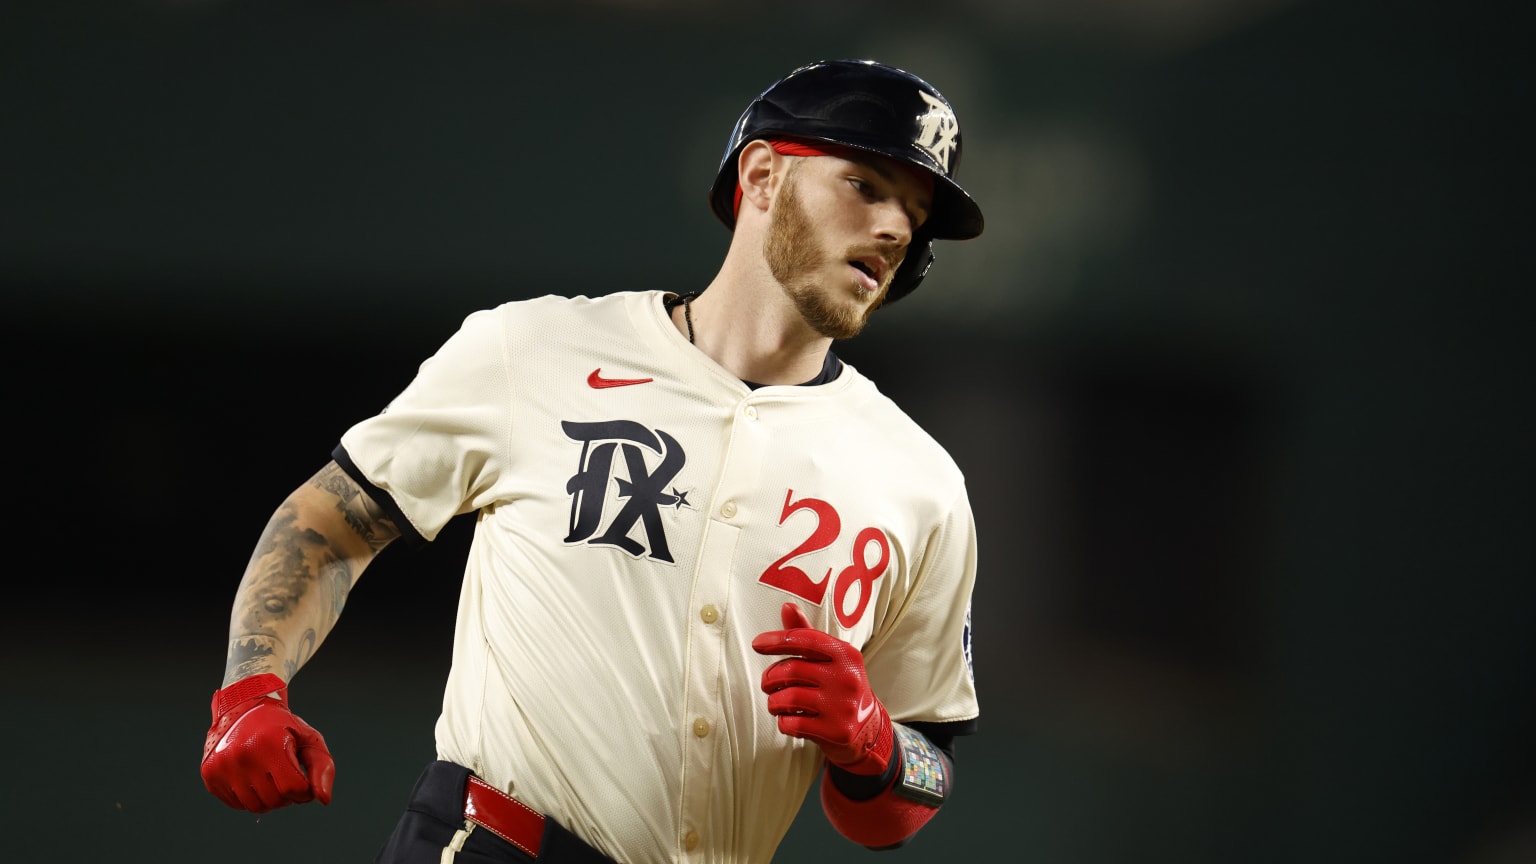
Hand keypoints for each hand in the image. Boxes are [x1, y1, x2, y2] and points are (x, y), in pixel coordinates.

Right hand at [200, 673, 334, 812]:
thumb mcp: (309, 738)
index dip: (304, 791)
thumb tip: (323, 800)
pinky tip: (254, 778)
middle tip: (287, 777)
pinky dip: (250, 797)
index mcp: (269, 744)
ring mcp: (222, 766)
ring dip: (269, 799)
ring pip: (255, 806)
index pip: (292, 788)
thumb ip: (322, 768)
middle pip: (274, 800)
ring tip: (271, 778)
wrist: (245, 706)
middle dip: (287, 795)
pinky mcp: (210, 773)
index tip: (304, 780)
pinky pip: (236, 804)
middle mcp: (242, 755)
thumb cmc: (282, 726)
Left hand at [752, 602, 892, 774]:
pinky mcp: (836, 731)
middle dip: (770, 677)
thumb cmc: (839, 687)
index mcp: (847, 655)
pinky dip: (783, 721)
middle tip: (768, 683)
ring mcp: (843, 706)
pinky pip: (792, 723)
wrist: (868, 729)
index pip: (806, 639)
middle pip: (791, 670)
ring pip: (788, 697)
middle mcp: (847, 678)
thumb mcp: (831, 659)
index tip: (757, 644)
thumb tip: (787, 606)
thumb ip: (807, 635)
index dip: (777, 640)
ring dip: (773, 701)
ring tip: (777, 702)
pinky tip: (790, 719)